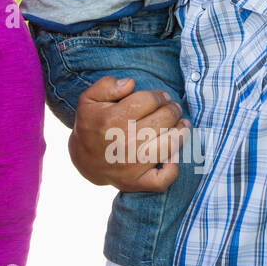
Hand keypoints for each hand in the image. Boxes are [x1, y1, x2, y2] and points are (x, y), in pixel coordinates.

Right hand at [68, 75, 189, 191]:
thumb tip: (131, 83)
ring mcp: (132, 165)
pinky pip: (164, 178)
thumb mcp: (88, 99)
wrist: (83, 160)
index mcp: (112, 119)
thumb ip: (107, 85)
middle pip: (163, 119)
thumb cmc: (90, 125)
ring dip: (181, 132)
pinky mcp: (136, 182)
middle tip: (174, 107)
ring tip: (183, 124)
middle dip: (173, 109)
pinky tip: (173, 154)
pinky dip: (173, 166)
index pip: (148, 101)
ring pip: (169, 145)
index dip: (159, 96)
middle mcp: (125, 142)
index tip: (162, 96)